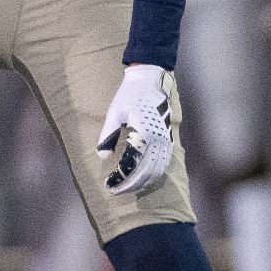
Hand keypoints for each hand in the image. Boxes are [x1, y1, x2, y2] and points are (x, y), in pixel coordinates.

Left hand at [98, 64, 175, 196]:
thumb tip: (101, 156)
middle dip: (130, 185)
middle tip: (115, 190)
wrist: (150, 79)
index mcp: (144, 133)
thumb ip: (108, 135)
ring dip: (142, 182)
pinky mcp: (168, 139)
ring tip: (126, 187)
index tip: (109, 185)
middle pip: (145, 172)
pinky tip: (141, 179)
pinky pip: (163, 163)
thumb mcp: (115, 112)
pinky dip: (152, 175)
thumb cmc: (130, 94)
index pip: (132, 164)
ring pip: (156, 171)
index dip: (120, 178)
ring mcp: (166, 140)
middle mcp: (158, 139)